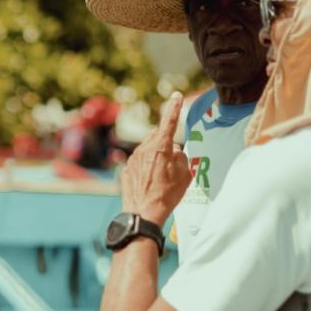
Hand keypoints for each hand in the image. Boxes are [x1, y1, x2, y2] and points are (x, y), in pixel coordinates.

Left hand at [120, 92, 189, 226]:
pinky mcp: (126, 170)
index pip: (169, 122)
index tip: (177, 95)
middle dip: (166, 144)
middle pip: (157, 137)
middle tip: (172, 164)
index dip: (175, 108)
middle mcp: (143, 149)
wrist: (143, 214)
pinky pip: (139, 163)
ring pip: (147, 150)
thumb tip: (174, 152)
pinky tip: (151, 184)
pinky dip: (146, 169)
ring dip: (155, 157)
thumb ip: (180, 157)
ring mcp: (132, 159)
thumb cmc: (167, 195)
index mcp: (160, 147)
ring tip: (161, 178)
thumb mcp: (184, 175)